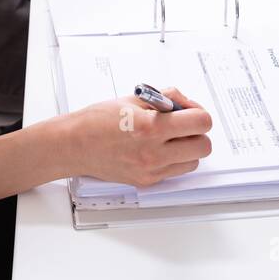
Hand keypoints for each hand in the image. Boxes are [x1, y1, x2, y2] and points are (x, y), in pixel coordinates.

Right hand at [67, 87, 212, 187]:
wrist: (75, 145)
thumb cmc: (98, 120)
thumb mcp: (135, 98)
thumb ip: (166, 98)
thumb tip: (186, 104)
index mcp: (152, 126)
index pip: (201, 122)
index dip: (199, 113)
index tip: (190, 111)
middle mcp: (154, 152)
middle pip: (203, 146)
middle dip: (197, 132)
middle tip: (182, 125)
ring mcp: (151, 170)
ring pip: (193, 162)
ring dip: (187, 149)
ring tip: (169, 138)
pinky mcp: (147, 181)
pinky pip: (175, 172)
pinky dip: (173, 160)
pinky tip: (157, 149)